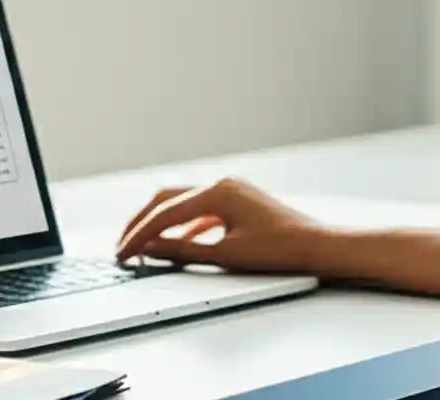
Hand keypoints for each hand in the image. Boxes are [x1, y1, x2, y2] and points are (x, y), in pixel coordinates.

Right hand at [115, 178, 324, 272]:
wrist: (317, 246)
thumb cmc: (279, 250)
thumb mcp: (225, 255)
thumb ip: (182, 251)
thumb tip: (150, 249)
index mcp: (217, 191)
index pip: (165, 213)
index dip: (139, 235)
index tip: (122, 253)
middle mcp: (221, 184)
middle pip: (167, 199)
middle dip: (142, 222)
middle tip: (122, 244)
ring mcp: (230, 190)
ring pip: (182, 203)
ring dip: (160, 223)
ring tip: (141, 244)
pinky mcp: (238, 202)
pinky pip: (201, 211)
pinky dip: (183, 226)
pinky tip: (173, 244)